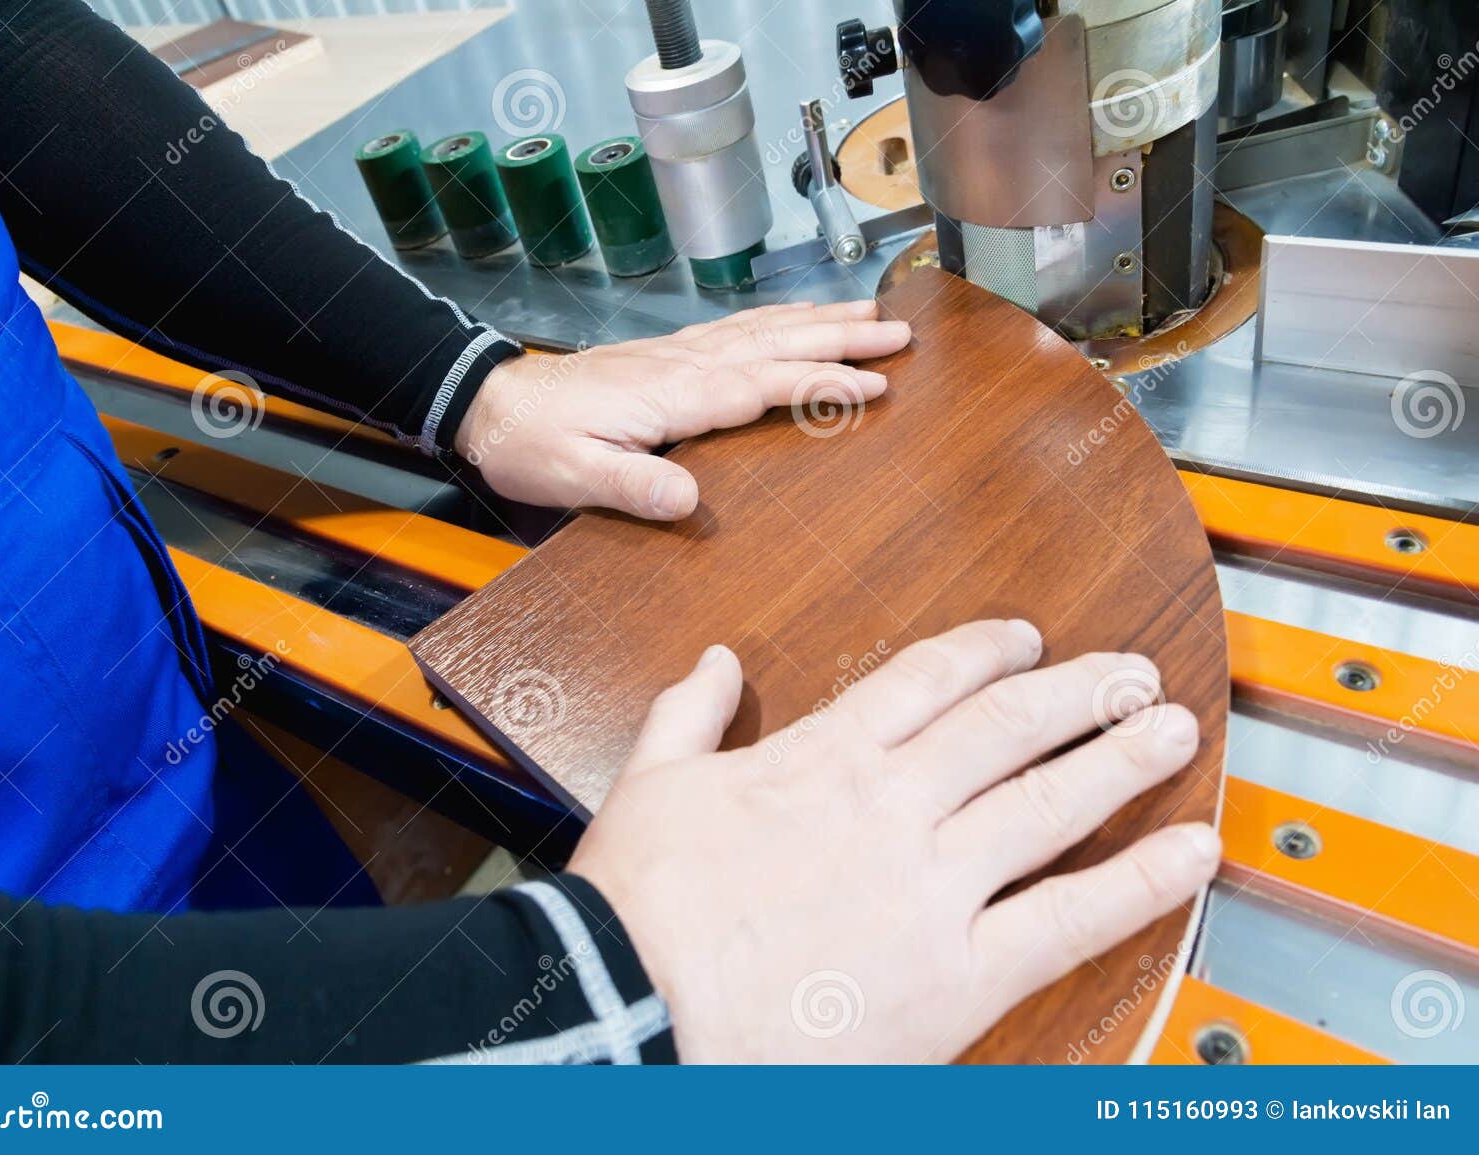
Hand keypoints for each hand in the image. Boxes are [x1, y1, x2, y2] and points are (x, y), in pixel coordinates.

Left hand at [455, 300, 909, 519]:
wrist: (492, 405)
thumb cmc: (534, 444)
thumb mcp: (574, 477)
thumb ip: (631, 487)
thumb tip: (688, 503)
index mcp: (673, 395)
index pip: (762, 386)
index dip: (820, 385)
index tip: (874, 384)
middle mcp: (683, 365)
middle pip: (777, 345)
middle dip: (842, 339)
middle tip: (901, 333)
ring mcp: (676, 355)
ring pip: (762, 330)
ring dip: (818, 322)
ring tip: (870, 314)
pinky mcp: (666, 357)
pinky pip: (737, 331)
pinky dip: (778, 321)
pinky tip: (796, 321)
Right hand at [569, 620, 1219, 1062]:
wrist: (637, 1012)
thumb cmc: (635, 911)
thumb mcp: (648, 786)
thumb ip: (688, 713)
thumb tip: (715, 662)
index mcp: (820, 758)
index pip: (925, 680)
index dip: (986, 652)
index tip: (1024, 640)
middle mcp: (891, 807)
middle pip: (1007, 727)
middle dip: (1077, 692)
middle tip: (1130, 674)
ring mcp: (932, 886)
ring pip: (1050, 803)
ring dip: (1120, 758)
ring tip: (1172, 728)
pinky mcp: (958, 973)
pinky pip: (1070, 917)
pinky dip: (1140, 882)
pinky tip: (1191, 853)